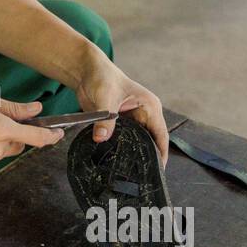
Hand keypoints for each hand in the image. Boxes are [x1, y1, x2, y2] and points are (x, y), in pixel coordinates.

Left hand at [74, 47, 169, 169]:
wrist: (85, 71)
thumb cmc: (102, 77)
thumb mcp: (105, 97)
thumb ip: (105, 119)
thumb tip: (101, 138)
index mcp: (150, 107)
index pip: (161, 135)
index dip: (161, 153)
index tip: (159, 171)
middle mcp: (144, 114)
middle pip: (150, 141)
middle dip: (147, 157)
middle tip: (141, 176)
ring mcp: (132, 120)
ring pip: (136, 142)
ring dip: (132, 153)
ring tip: (128, 172)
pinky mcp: (119, 123)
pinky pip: (123, 139)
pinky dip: (120, 148)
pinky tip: (115, 160)